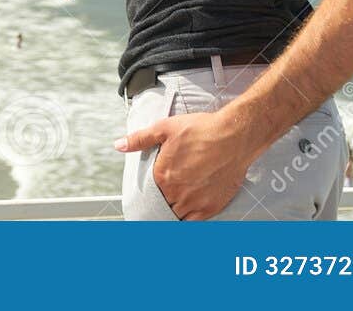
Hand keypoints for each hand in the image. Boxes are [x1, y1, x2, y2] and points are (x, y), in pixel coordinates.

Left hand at [114, 109, 256, 219]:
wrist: (234, 136)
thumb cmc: (201, 130)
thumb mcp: (165, 128)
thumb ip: (140, 139)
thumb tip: (118, 145)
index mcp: (163, 176)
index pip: (150, 193)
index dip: (151, 192)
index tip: (152, 194)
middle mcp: (177, 192)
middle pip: (163, 206)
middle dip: (162, 202)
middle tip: (165, 199)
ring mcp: (195, 202)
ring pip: (177, 216)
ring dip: (174, 212)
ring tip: (175, 206)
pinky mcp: (211, 207)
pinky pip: (194, 223)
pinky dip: (188, 221)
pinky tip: (187, 214)